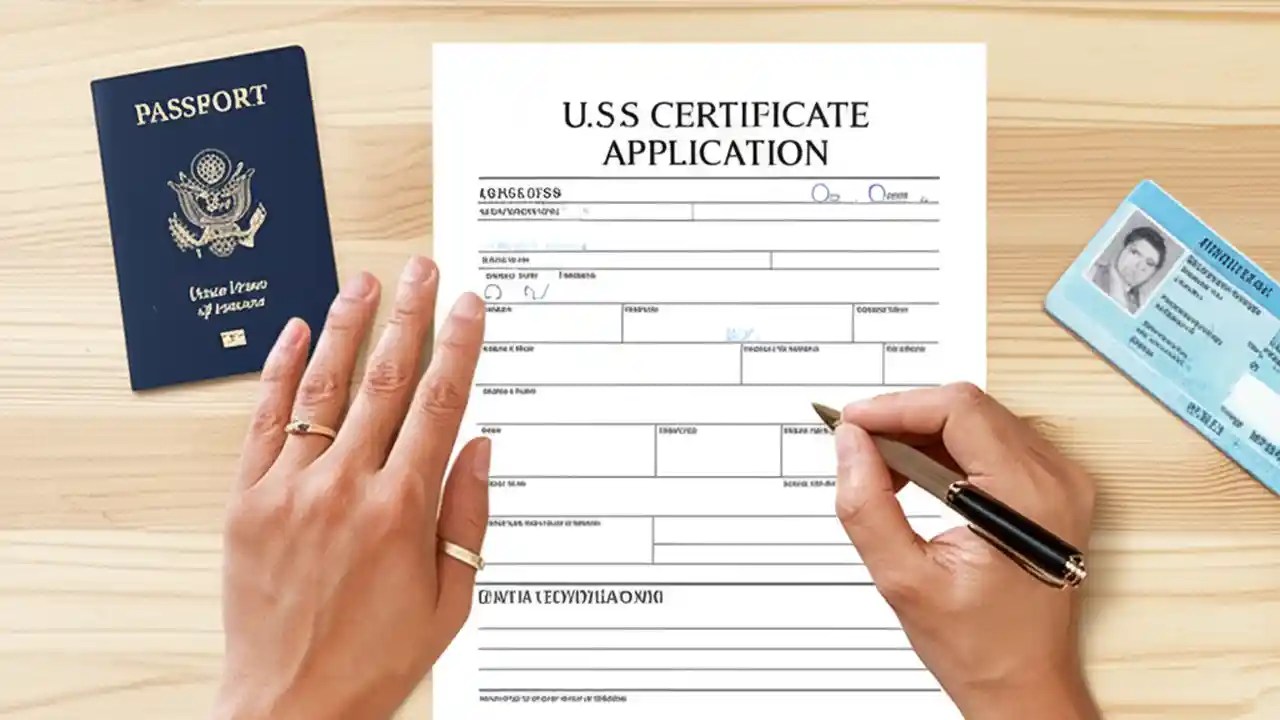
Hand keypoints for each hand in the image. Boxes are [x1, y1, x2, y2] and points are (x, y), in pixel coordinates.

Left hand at [213, 256, 488, 719]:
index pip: (439, 405)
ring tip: (364, 283)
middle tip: (422, 270)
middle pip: (386, 380)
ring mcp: (291, 490)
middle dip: (409, 316)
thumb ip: (467, 515)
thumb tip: (478, 446)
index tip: (468, 307)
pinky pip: (263, 421)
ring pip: (324, 388)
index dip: (458, 346)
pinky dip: (279, 372)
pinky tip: (297, 332)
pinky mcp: (247, 501)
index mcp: (401, 511)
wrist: (291, 705)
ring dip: (348, 328)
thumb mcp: (451, 598)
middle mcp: (345, 488)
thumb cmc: (374, 658)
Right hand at [834, 383, 1099, 719]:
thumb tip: (851, 445)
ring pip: (978, 419)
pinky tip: (915, 477)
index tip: (853, 424)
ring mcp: (1060, 483)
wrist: (1025, 684)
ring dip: (923, 433)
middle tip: (859, 447)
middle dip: (905, 419)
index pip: (957, 411)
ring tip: (883, 470)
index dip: (896, 408)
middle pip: (968, 408)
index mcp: (1028, 498)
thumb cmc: (980, 647)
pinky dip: (947, 449)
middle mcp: (1056, 481)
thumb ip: (868, 506)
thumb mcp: (904, 580)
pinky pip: (993, 442)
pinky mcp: (1052, 489)